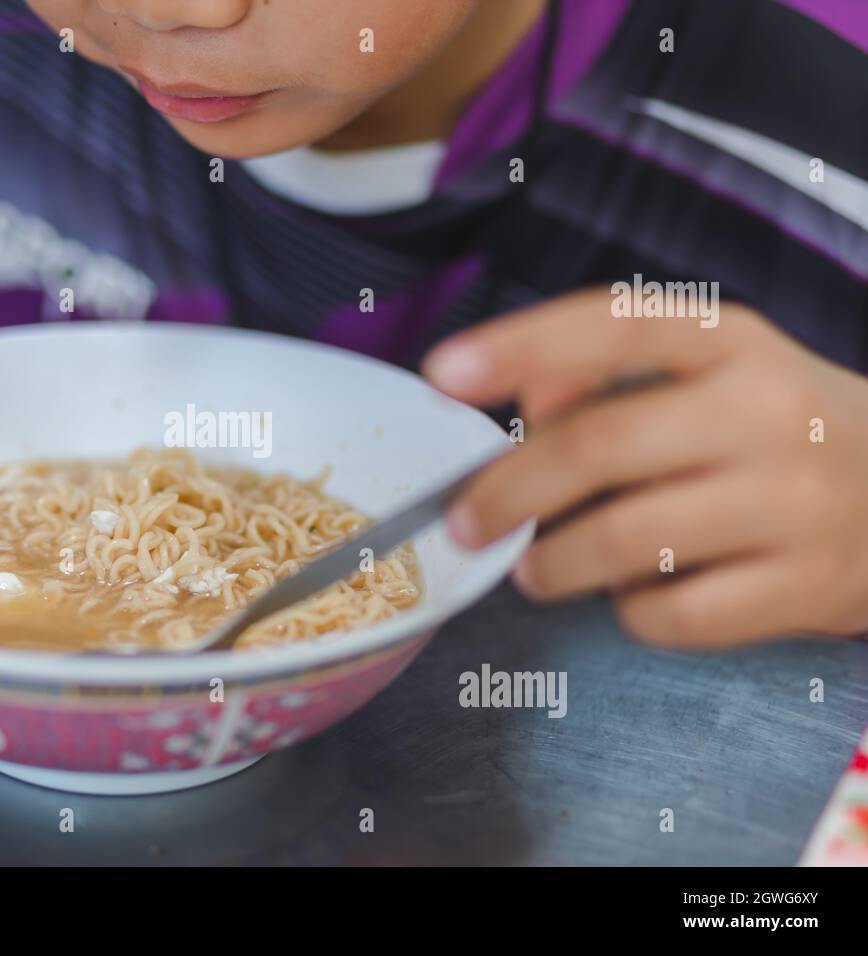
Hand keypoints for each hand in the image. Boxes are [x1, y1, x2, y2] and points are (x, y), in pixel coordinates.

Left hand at [422, 289, 867, 647]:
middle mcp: (766, 411)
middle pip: (600, 446)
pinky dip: (631, 613)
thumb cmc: (773, 430)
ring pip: (628, 541)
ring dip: (554, 564)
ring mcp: (794, 502)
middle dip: (507, 493)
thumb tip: (527, 402)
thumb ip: (610, 376)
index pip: (614, 324)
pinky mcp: (805, 586)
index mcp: (731, 342)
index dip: (520, 345)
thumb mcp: (710, 373)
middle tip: (462, 523)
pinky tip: (632, 596)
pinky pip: (676, 614)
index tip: (441, 372)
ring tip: (534, 569)